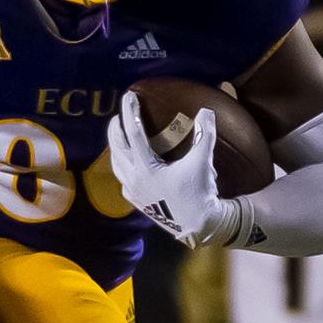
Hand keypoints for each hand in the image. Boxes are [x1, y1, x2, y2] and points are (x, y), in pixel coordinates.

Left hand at [106, 91, 240, 247]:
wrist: (197, 226)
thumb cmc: (199, 193)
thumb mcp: (203, 162)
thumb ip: (205, 134)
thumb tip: (206, 111)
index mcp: (146, 168)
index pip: (133, 134)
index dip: (131, 113)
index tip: (128, 97)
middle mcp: (134, 180)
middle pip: (117, 148)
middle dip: (116, 130)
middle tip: (119, 115)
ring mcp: (134, 192)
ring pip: (117, 165)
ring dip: (116, 148)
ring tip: (119, 137)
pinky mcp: (138, 202)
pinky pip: (124, 179)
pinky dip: (124, 166)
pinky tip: (129, 165)